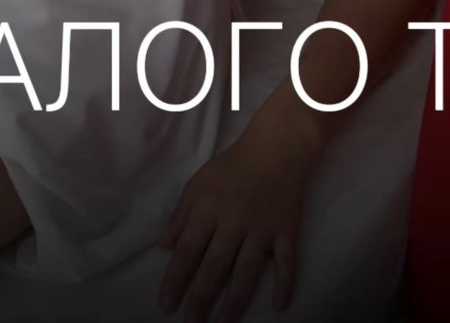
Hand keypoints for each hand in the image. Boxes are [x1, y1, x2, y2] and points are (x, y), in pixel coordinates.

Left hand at [158, 106, 322, 320]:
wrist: (278, 144)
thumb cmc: (234, 164)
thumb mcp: (199, 182)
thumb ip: (180, 214)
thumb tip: (163, 245)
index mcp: (209, 208)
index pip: (187, 251)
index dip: (175, 279)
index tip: (166, 303)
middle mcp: (234, 221)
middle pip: (214, 266)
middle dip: (200, 297)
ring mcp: (263, 226)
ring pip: (247, 271)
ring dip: (234, 301)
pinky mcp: (287, 228)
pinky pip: (287, 261)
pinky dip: (284, 283)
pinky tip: (278, 306)